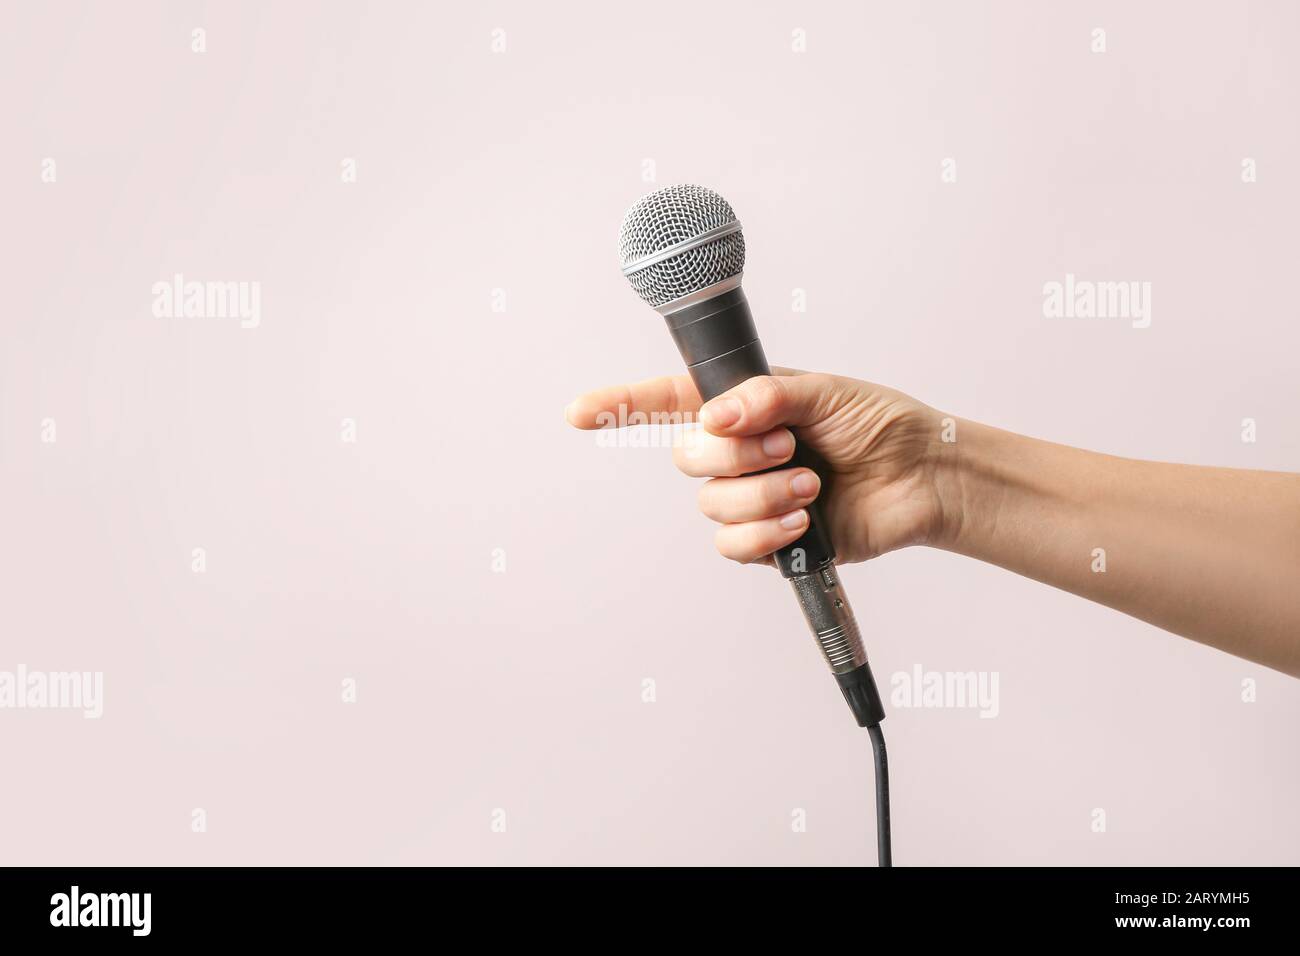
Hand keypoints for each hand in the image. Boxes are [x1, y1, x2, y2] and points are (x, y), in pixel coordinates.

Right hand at [565, 369, 951, 565]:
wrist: (922, 477)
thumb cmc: (879, 423)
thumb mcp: (823, 391)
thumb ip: (764, 397)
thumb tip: (714, 418)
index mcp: (743, 405)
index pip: (667, 401)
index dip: (619, 405)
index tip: (579, 412)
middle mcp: (739, 450)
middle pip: (686, 457)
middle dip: (731, 454)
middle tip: (786, 446)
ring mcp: (751, 495)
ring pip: (711, 504)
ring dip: (759, 494)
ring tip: (810, 484)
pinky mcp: (770, 538)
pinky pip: (734, 545)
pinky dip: (765, 532)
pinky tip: (803, 519)